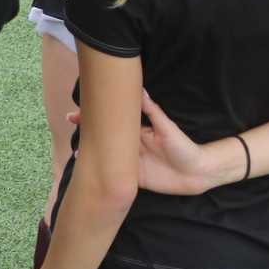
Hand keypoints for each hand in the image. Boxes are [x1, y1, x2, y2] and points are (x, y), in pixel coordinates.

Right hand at [73, 91, 236, 195]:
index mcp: (138, 131)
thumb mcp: (167, 128)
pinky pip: (116, 175)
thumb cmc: (184, 147)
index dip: (98, 116)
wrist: (197, 174)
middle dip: (89, 129)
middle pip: (107, 137)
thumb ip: (152, 111)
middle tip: (71, 120)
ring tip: (76, 149)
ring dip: (93, 152)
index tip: (82, 109)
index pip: (114, 122)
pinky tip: (90, 170)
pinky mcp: (134, 179)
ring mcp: (132, 162)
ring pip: (108, 156)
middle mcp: (132, 145)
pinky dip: (103, 172)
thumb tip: (141, 90)